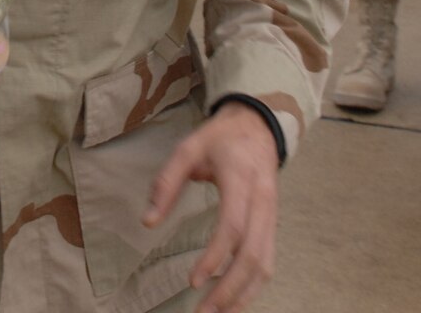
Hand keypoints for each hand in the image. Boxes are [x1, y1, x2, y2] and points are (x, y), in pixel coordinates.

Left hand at [145, 103, 279, 312]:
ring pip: (265, 264)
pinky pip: (268, 261)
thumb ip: (166, 183)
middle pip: (253, 254)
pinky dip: (253, 286)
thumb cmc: (221, 138)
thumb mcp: (187, 148)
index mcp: (241, 179)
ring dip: (243, 295)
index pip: (233, 226)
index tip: (194, 281)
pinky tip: (234, 301)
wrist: (259, 125)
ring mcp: (272, 215)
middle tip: (203, 312)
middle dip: (230, 289)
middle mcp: (263, 201)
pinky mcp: (273, 224)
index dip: (215, 257)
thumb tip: (147, 222)